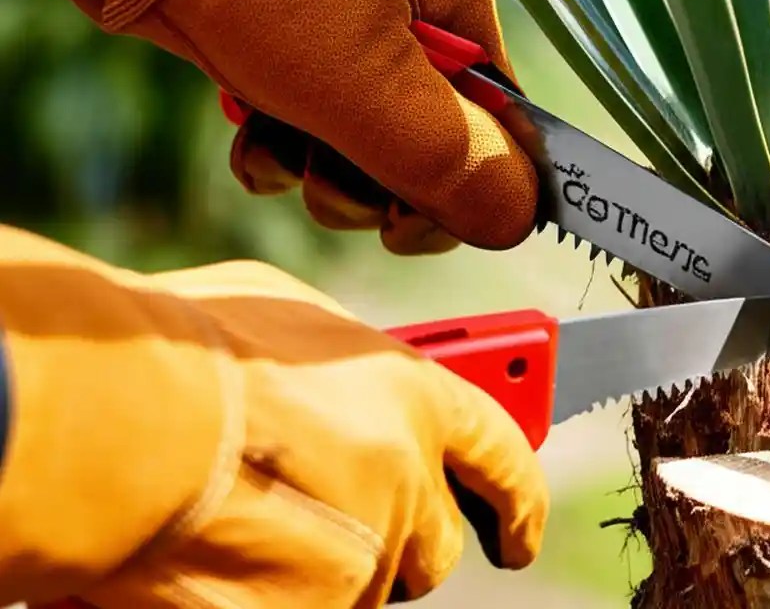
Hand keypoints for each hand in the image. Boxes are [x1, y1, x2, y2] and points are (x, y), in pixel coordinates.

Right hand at [0, 227, 547, 607]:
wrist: (119, 422)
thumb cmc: (191, 350)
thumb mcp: (293, 320)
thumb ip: (348, 365)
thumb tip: (353, 385)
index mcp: (415, 398)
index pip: (504, 459)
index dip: (519, 499)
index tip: (519, 531)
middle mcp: (406, 483)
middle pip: (437, 546)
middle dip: (402, 540)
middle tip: (344, 521)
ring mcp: (362, 558)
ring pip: (367, 586)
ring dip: (324, 567)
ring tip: (251, 521)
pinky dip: (269, 595)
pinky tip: (222, 557)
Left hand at [54, 0, 538, 253]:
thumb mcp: (365, 78)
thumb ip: (450, 159)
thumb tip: (515, 223)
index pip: (502, 123)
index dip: (464, 187)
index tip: (408, 226)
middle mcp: (408, 6)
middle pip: (428, 142)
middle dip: (375, 183)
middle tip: (328, 176)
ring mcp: (338, 21)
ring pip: (360, 142)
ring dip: (317, 166)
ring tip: (276, 137)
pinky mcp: (276, 37)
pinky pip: (304, 123)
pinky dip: (276, 145)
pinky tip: (247, 130)